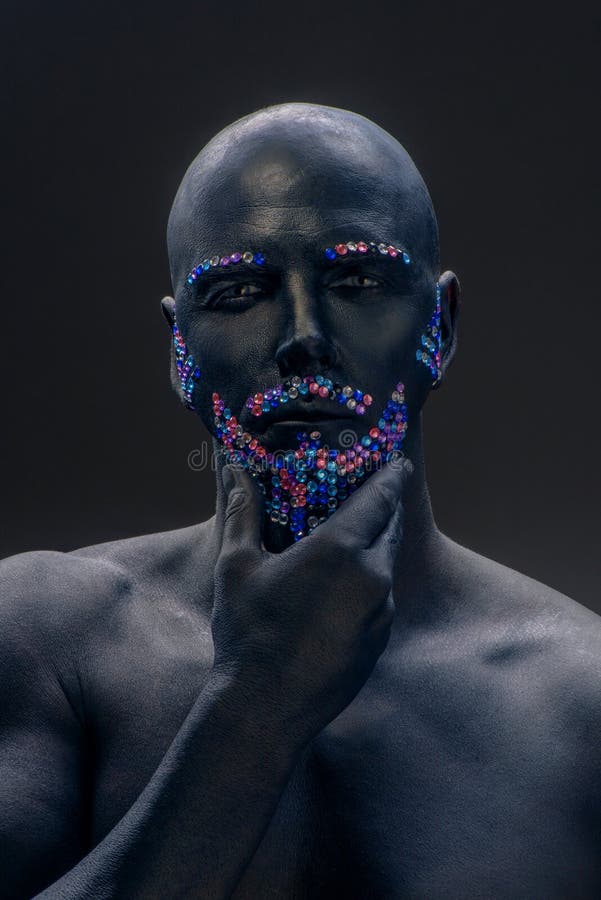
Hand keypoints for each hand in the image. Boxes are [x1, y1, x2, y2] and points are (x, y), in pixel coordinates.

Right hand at [211, 458, 412, 740]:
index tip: (398, 463)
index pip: (379, 499)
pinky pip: (381, 599)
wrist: (266, 708)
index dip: (390, 477)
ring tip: (356, 541)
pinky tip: (345, 590)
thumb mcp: (236, 566)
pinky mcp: (379, 641)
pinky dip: (370, 583)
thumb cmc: (247, 632)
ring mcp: (381, 612)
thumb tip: (234, 470)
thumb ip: (242, 513)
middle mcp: (371, 576)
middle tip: (378, 493)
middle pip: (389, 529)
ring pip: (386, 566)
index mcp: (340, 549)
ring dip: (376, 548)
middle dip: (385, 509)